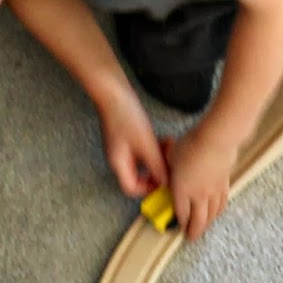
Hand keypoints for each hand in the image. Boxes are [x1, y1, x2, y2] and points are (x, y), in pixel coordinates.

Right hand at [97, 82, 168, 198]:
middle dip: (156, 170)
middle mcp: (118, 159)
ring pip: (143, 162)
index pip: (132, 188)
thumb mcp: (145, 143)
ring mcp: (122, 149)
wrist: (113, 94)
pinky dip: (153, 148)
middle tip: (169, 160)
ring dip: (158, 157)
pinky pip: (142, 151)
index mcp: (119, 164)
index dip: (148, 188)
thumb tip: (165, 182)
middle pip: (139, 176)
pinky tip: (163, 139)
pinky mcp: (126, 139)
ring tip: (169, 145)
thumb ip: (156, 165)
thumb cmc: (126, 117)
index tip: (163, 180)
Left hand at [166, 121, 238, 240]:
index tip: (179, 229)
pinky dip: (219, 211)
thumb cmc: (191, 146)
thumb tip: (167, 177)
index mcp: (182, 191)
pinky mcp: (225, 184)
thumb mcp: (170, 158)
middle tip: (192, 237)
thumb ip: (168, 172)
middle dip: (195, 231)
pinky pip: (222, 203)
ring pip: (212, 214)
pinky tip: (217, 211)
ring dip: (207, 223)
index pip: (181, 214)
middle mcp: (199, 195)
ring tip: (204, 227)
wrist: (216, 139)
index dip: (181, 224)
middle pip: (199, 220)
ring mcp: (214, 191)